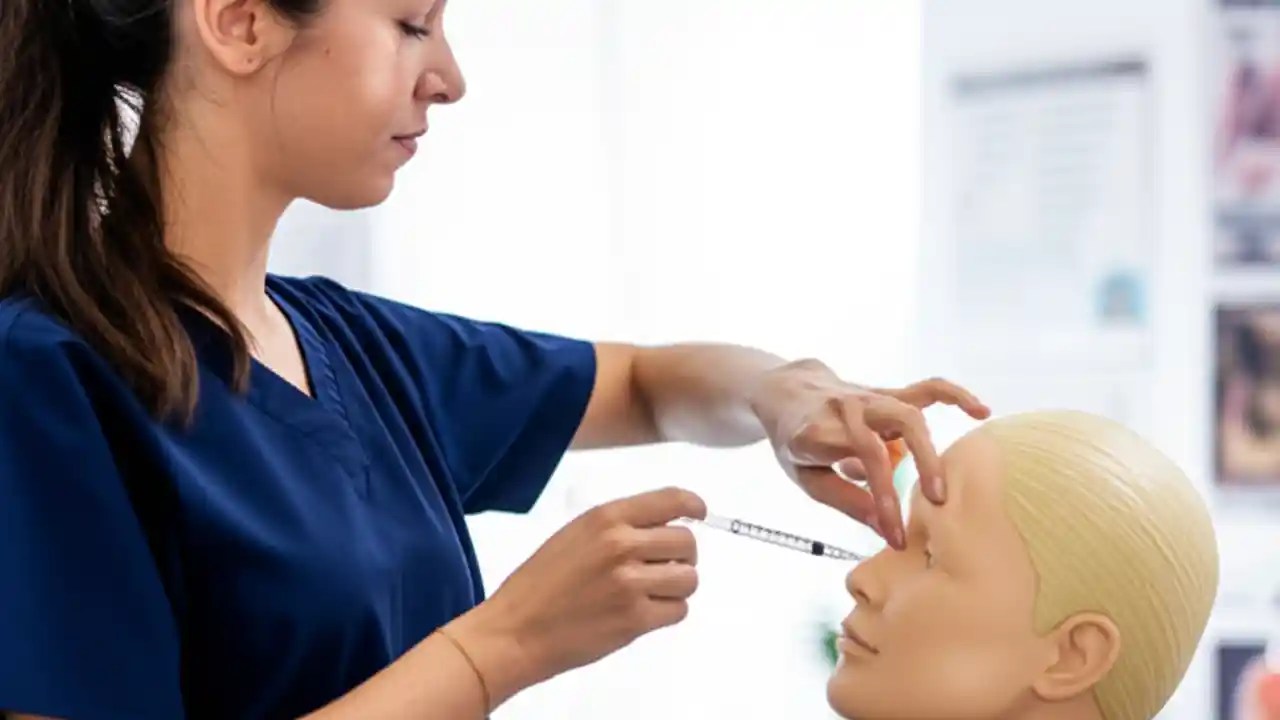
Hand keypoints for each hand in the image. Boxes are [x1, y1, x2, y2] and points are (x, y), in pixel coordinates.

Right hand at [453, 487, 706, 699]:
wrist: (515, 631)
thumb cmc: (539, 584)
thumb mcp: (575, 535)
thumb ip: (618, 527)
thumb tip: (664, 527)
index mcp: (606, 517)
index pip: (670, 500)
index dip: (692, 505)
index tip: (699, 513)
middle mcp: (622, 545)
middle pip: (687, 543)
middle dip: (681, 556)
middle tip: (662, 568)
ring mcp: (631, 583)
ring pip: (689, 579)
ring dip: (677, 587)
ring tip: (650, 593)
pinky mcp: (635, 619)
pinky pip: (678, 611)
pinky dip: (667, 612)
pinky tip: (643, 612)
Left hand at [749, 360, 989, 548]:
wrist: (787, 393)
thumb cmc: (797, 443)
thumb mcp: (807, 477)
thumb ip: (847, 501)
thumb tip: (885, 529)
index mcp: (819, 430)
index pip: (864, 459)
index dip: (884, 497)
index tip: (896, 535)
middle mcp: (847, 408)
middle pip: (893, 426)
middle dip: (918, 464)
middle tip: (935, 505)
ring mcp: (869, 396)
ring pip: (910, 411)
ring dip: (931, 450)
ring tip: (944, 489)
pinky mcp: (886, 392)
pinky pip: (925, 388)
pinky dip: (954, 395)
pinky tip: (981, 412)